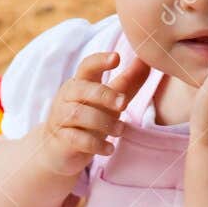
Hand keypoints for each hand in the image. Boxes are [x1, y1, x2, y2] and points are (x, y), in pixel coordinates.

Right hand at [42, 50, 149, 175]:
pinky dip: (95, 144)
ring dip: (103, 121)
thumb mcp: (109, 99)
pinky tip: (109, 149)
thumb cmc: (88, 118)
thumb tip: (147, 60)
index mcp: (80, 83)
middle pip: (82, 89)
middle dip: (104, 94)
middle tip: (124, 104)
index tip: (117, 58)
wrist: (60, 149)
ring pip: (78, 114)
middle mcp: (68, 97)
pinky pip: (76, 139)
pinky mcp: (62, 139)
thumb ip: (127, 81)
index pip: (87, 66)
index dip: (100, 60)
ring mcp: (62, 118)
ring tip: (120, 130)